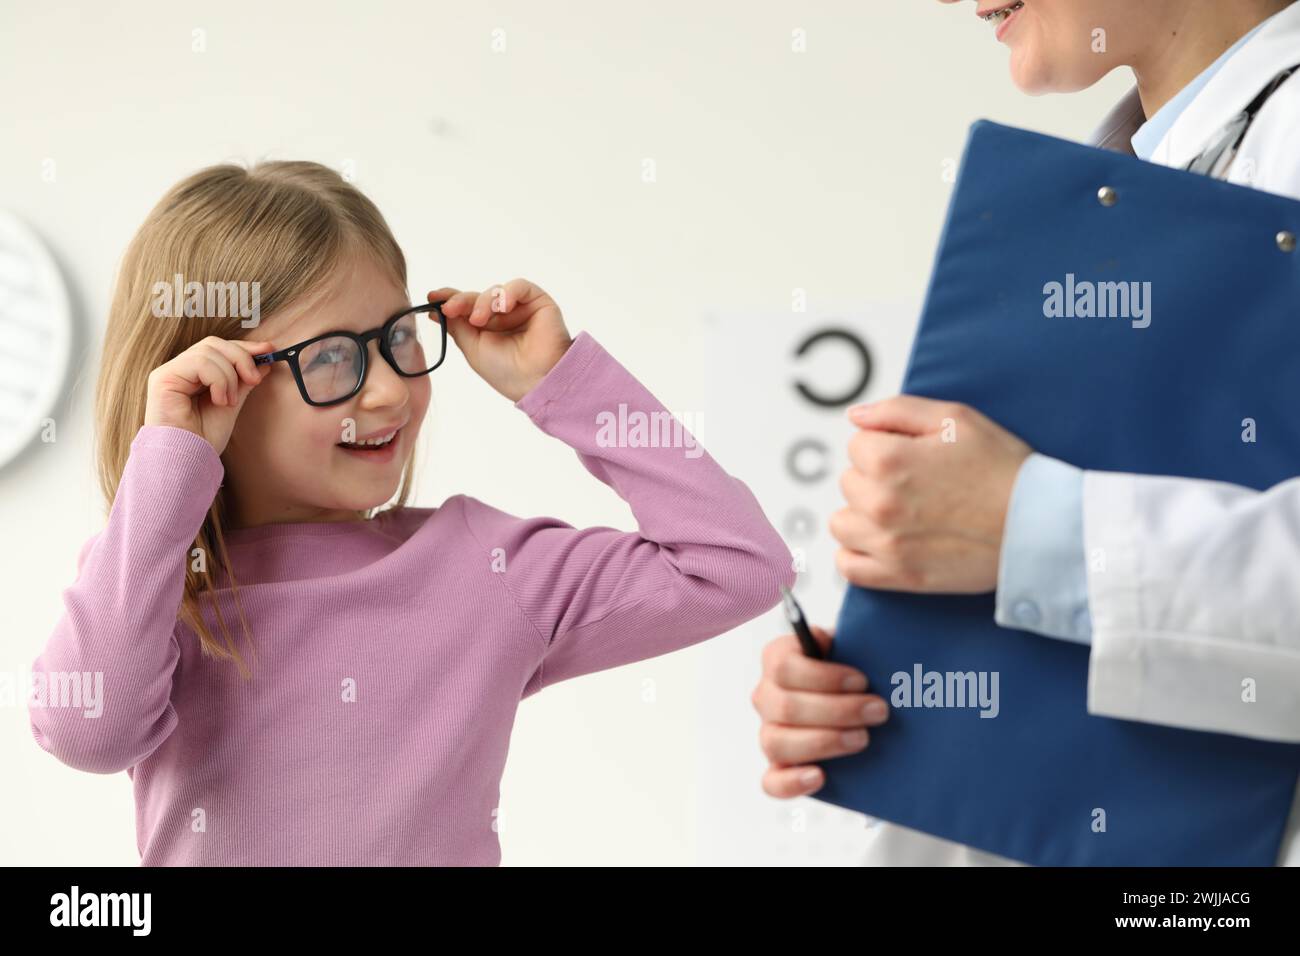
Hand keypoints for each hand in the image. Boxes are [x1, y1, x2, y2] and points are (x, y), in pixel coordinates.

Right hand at [143, 336, 272, 454]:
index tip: (269, 349)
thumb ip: (243, 383)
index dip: (244, 347)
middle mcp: (179, 370)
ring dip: (229, 376)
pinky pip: (199, 363)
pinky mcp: (163, 378)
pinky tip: (219, 400)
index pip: (219, 348)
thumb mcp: (231, 405)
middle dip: (240, 358)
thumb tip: (263, 362)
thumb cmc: (204, 439)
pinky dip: (218, 380)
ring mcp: (169, 372)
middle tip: (254, 379)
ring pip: (208, 351)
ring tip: (230, 401)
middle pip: (213, 344)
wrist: (188, 461)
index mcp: (194, 375)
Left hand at [429, 279, 572, 402]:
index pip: (466, 307)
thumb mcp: (472, 348)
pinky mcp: (538, 302)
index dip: (450, 300)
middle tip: (449, 308)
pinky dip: (508, 293)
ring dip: (483, 302)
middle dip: (461, 301)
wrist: (536, 381)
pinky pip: (519, 287)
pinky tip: (503, 307)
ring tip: (478, 320)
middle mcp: (504, 317)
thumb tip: (436, 311)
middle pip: (477, 297)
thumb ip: (457, 327)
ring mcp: (521, 309)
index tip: (432, 297)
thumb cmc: (507, 372)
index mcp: (488, 329)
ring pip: (495, 292)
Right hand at [751, 625, 888, 797]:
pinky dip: (793, 782)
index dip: (823, 676)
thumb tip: (861, 642)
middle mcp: (767, 696)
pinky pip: (772, 782)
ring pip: (776, 742)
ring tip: (862, 739)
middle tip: (878, 711)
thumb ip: (850, 640)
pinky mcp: (779, 768)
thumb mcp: (853, 646)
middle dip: (838, 710)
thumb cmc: (854, 671)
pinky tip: (821, 776)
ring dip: (823, 742)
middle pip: (785, 706)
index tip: (862, 680)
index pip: (783, 667)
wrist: (860, 701)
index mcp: (778, 660)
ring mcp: (770, 733)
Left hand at [831, 395, 1032, 592]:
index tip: (915, 456)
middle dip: (875, 478)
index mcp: (889, 460)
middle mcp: (880, 503)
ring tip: (901, 513)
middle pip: (849, 482)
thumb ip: (896, 410)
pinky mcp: (899, 576)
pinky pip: (849, 567)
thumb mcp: (955, 418)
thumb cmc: (1003, 470)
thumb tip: (855, 416)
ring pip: (842, 523)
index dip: (886, 445)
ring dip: (862, 516)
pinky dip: (858, 555)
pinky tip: (883, 543)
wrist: (1040, 525)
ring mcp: (886, 544)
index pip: (856, 445)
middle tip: (918, 484)